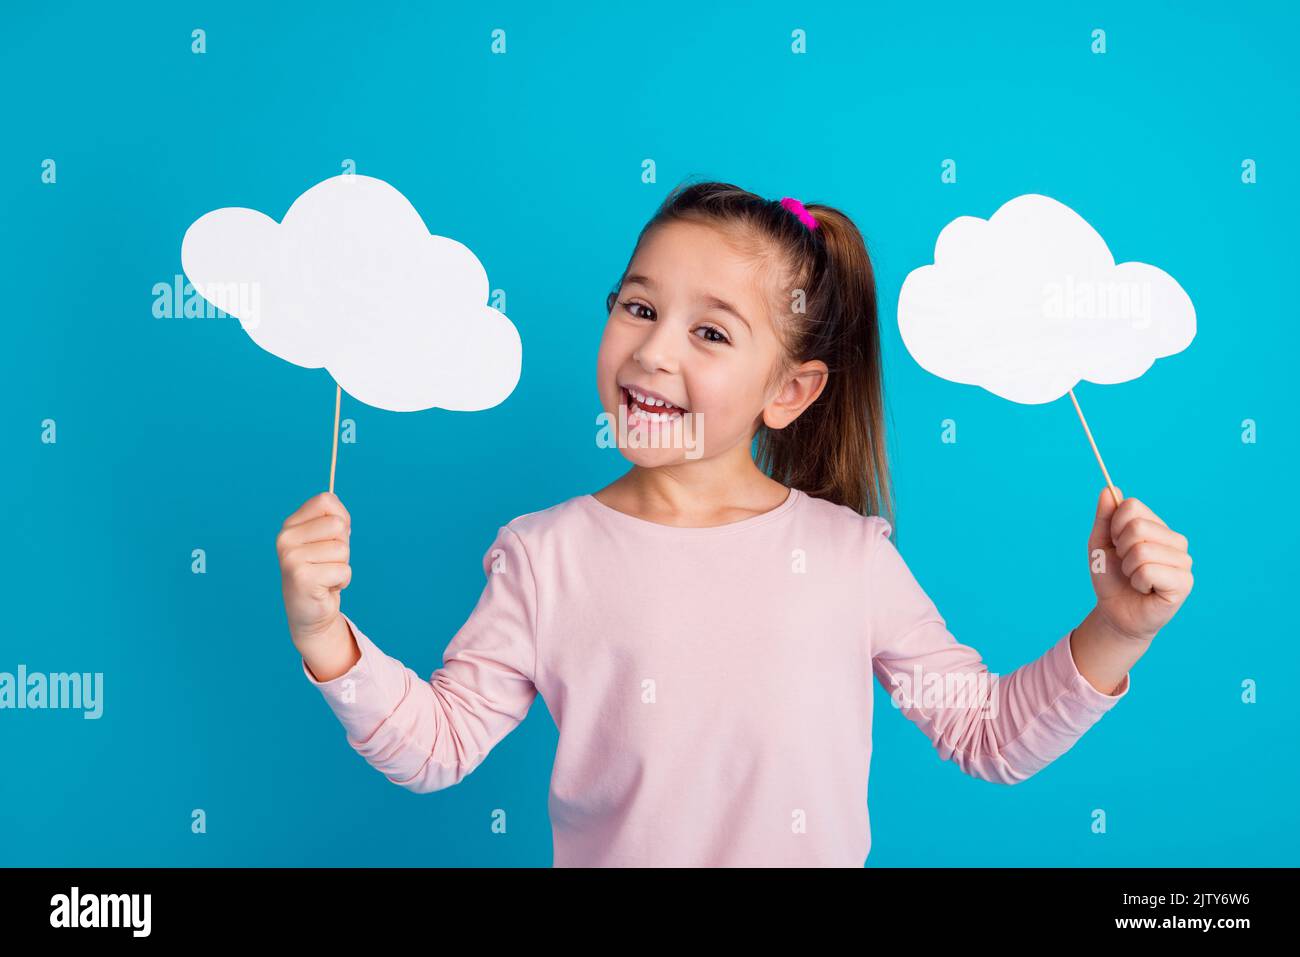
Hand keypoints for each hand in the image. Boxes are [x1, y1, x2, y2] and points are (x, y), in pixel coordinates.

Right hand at [276, 491, 351, 655]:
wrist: (310, 612)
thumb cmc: (323, 570)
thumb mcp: (329, 540)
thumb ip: (336, 520)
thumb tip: (341, 519)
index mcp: (290, 524)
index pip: (326, 500)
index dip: (341, 518)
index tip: (333, 538)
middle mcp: (285, 538)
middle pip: (338, 524)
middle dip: (343, 545)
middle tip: (327, 562)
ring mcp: (291, 557)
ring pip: (342, 549)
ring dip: (342, 565)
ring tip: (326, 575)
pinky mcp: (301, 577)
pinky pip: (343, 570)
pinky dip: (342, 581)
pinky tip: (326, 587)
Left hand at [1087, 486, 1192, 641]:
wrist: (1115, 612)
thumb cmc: (1111, 578)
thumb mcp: (1100, 543)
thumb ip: (1105, 517)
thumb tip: (1109, 489)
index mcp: (1158, 527)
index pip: (1132, 506)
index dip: (1114, 526)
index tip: (1116, 544)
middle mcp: (1176, 540)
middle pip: (1136, 526)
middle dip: (1120, 549)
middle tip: (1126, 565)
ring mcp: (1183, 561)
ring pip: (1141, 550)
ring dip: (1128, 568)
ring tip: (1135, 578)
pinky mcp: (1184, 582)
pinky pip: (1148, 571)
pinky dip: (1137, 581)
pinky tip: (1145, 589)